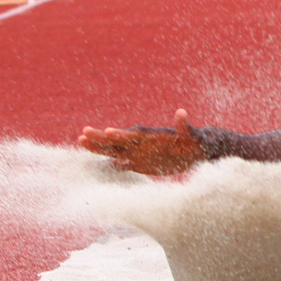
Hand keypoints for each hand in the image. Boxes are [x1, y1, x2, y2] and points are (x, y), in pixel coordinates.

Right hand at [78, 108, 204, 174]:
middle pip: (118, 140)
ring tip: (81, 141)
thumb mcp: (193, 136)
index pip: (134, 135)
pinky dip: (110, 164)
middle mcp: (142, 143)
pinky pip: (121, 164)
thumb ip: (184, 127)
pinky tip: (97, 166)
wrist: (199, 150)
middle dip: (101, 138)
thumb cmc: (198, 142)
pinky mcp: (140, 163)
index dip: (121, 134)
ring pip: (115, 150)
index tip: (107, 132)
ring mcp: (139, 153)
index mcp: (153, 136)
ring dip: (99, 147)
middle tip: (83, 134)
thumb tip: (181, 113)